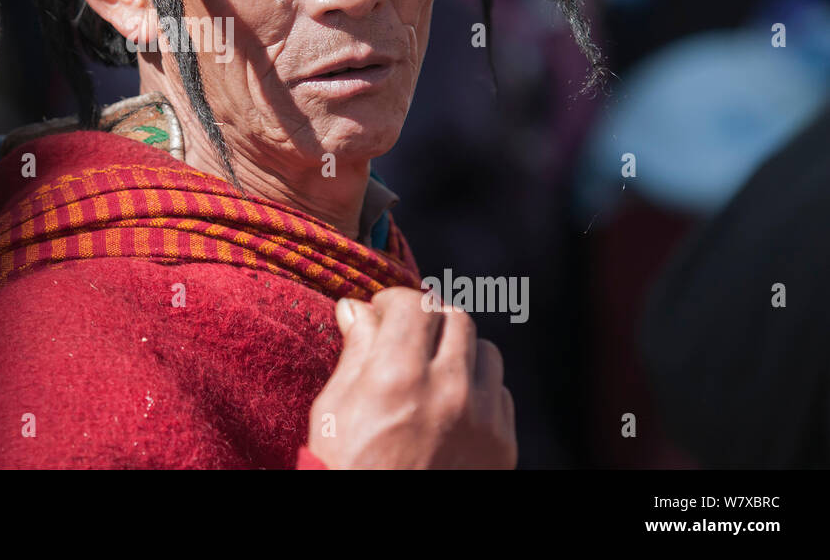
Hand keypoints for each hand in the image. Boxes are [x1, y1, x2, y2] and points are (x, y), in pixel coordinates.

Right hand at [307, 286, 516, 467]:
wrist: (380, 536)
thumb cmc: (346, 470)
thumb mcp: (334, 409)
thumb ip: (354, 352)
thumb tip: (356, 308)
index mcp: (397, 377)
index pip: (414, 303)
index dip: (394, 301)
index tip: (382, 312)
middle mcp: (448, 391)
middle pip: (454, 318)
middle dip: (427, 319)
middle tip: (406, 335)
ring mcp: (482, 421)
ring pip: (485, 351)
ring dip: (458, 350)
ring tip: (432, 370)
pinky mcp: (503, 447)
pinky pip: (499, 393)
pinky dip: (476, 388)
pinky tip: (450, 406)